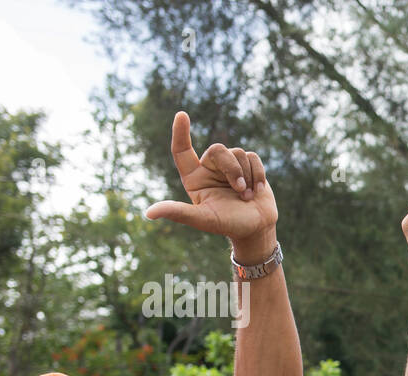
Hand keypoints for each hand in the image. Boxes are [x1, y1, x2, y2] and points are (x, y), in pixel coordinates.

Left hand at [145, 112, 277, 260]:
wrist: (256, 229)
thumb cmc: (228, 225)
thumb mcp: (203, 219)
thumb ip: (178, 213)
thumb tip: (149, 213)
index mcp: (194, 178)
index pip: (182, 150)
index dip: (180, 132)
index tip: (182, 115)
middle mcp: (210, 168)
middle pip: (218, 150)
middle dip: (232, 169)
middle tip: (240, 190)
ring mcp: (230, 166)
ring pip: (238, 153)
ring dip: (247, 176)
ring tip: (248, 196)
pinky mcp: (249, 166)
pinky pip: (253, 157)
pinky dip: (259, 175)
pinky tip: (258, 190)